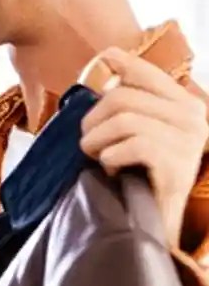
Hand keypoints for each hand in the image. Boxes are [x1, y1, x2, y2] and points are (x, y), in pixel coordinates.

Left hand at [80, 47, 208, 246]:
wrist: (152, 228)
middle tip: (89, 145)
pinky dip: (111, 159)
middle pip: (123, 98)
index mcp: (186, 106)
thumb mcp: (135, 134)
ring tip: (100, 159)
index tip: (104, 58)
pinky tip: (114, 172)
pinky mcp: (178, 165)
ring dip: (97, 142)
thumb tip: (108, 57)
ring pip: (123, 119)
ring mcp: (189, 142)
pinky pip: (132, 144)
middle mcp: (194, 119)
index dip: (122, 64)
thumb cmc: (137, 179)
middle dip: (92, 122)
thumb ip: (129, 102)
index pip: (148, 73)